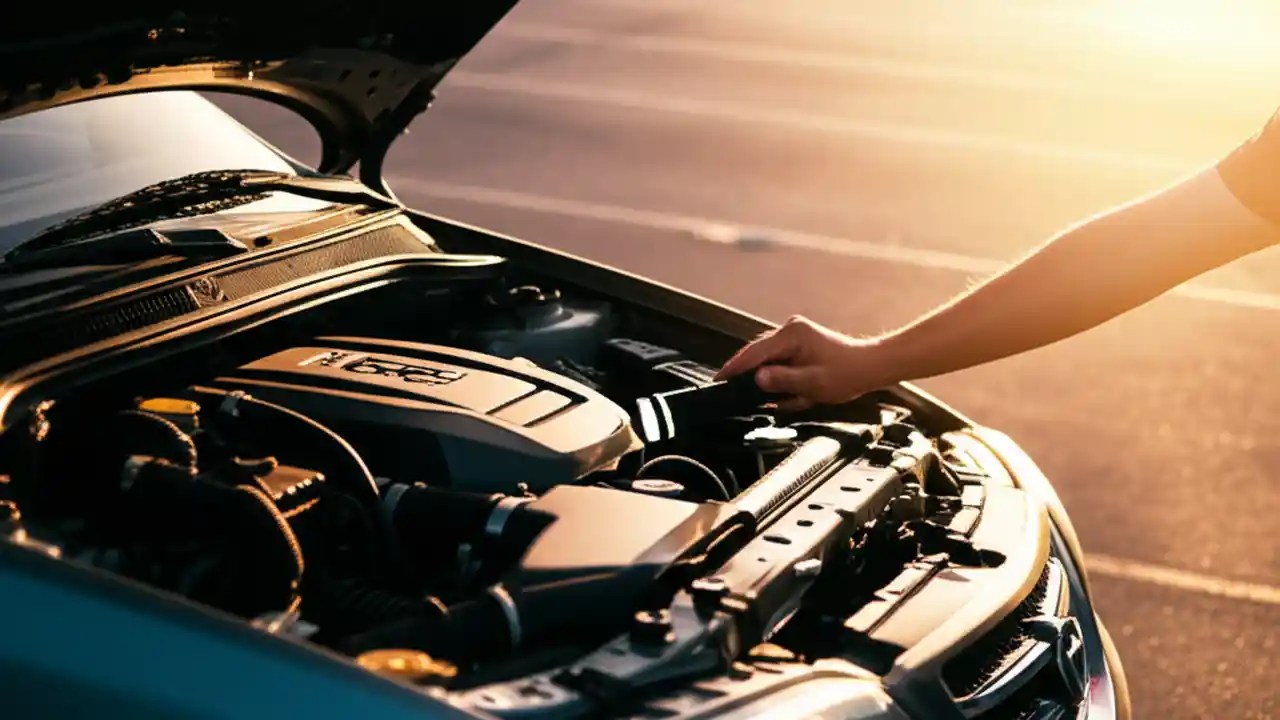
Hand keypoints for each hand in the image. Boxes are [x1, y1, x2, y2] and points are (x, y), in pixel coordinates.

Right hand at [714, 316, 892, 410]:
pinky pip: (779, 358)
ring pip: (768, 357)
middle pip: (758, 353)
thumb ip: (782, 380)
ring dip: (768, 377)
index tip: (719, 380)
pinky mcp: (798, 341)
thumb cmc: (846, 374)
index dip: (735, 368)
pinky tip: (785, 388)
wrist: (869, 366)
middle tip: (736, 393)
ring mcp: (794, 333)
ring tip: (772, 395)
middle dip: (750, 375)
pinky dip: (778, 374)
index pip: (754, 352)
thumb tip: (757, 378)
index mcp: (792, 334)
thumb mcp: (812, 383)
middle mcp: (790, 329)